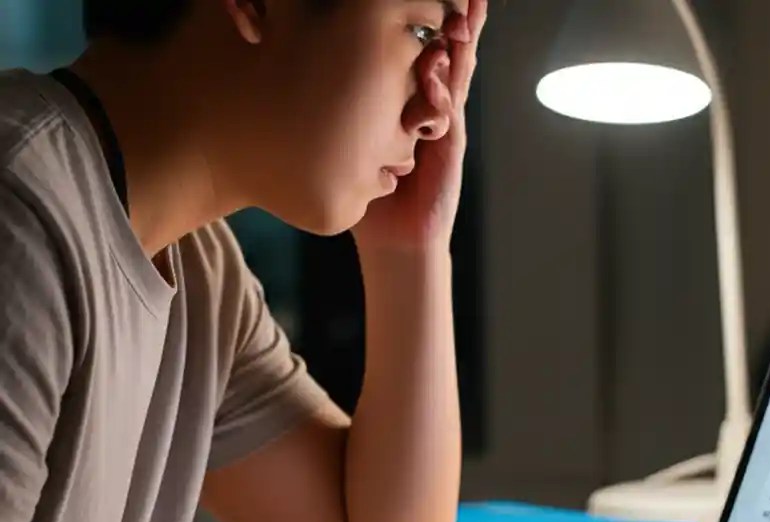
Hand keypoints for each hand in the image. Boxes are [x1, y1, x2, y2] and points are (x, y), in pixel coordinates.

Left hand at [353, 0, 488, 249]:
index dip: (419, 18)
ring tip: (470, 4)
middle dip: (453, 13)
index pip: (414, 44)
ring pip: (457, 67)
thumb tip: (288, 70)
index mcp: (403, 94)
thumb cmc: (367, 191)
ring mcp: (446, 118)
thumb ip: (337, 112)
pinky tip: (442, 59)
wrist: (396, 239)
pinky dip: (448, 80)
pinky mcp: (453, 140)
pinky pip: (452, 104)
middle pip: (445, 44)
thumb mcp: (348, 140)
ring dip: (464, 34)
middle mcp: (427, 100)